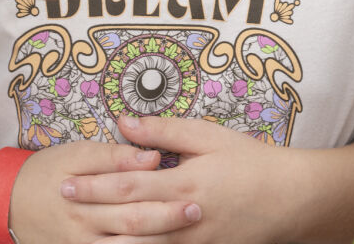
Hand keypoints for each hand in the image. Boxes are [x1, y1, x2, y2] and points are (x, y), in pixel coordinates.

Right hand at [8, 140, 196, 243]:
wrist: (6, 202)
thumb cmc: (46, 171)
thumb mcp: (74, 154)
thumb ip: (113, 156)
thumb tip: (151, 156)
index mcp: (84, 197)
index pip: (129, 198)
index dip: (162, 198)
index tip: (192, 195)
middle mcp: (84, 229)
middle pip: (133, 228)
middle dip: (168, 223)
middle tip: (195, 214)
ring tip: (185, 237)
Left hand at [59, 116, 287, 243]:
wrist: (292, 199)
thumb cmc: (250, 162)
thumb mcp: (209, 136)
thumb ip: (165, 131)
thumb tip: (125, 122)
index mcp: (183, 184)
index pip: (128, 184)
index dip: (94, 185)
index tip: (66, 182)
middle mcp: (184, 218)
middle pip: (127, 218)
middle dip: (92, 212)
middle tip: (61, 206)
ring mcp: (194, 243)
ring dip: (110, 241)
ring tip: (82, 236)